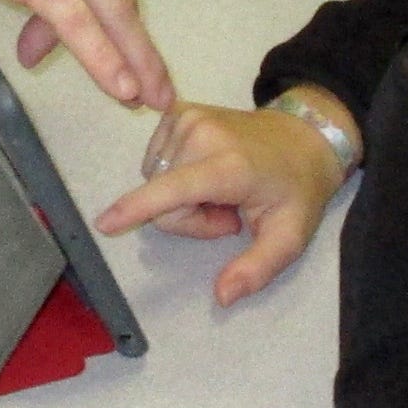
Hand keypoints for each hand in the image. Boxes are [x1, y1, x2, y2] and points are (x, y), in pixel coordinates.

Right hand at [93, 96, 353, 305]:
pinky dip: (176, 174)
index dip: (137, 208)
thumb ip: (257, 269)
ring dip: (183, 196)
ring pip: (155, 181)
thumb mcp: (289, 237)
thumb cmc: (296, 190)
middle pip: (163, 201)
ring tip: (222, 189)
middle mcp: (203, 134)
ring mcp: (188, 117)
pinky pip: (156, 160)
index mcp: (230, 166)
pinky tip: (208, 171)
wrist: (303, 136)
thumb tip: (222, 296)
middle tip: (229, 213)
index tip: (104, 224)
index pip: (173, 189)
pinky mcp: (178, 111)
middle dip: (189, 218)